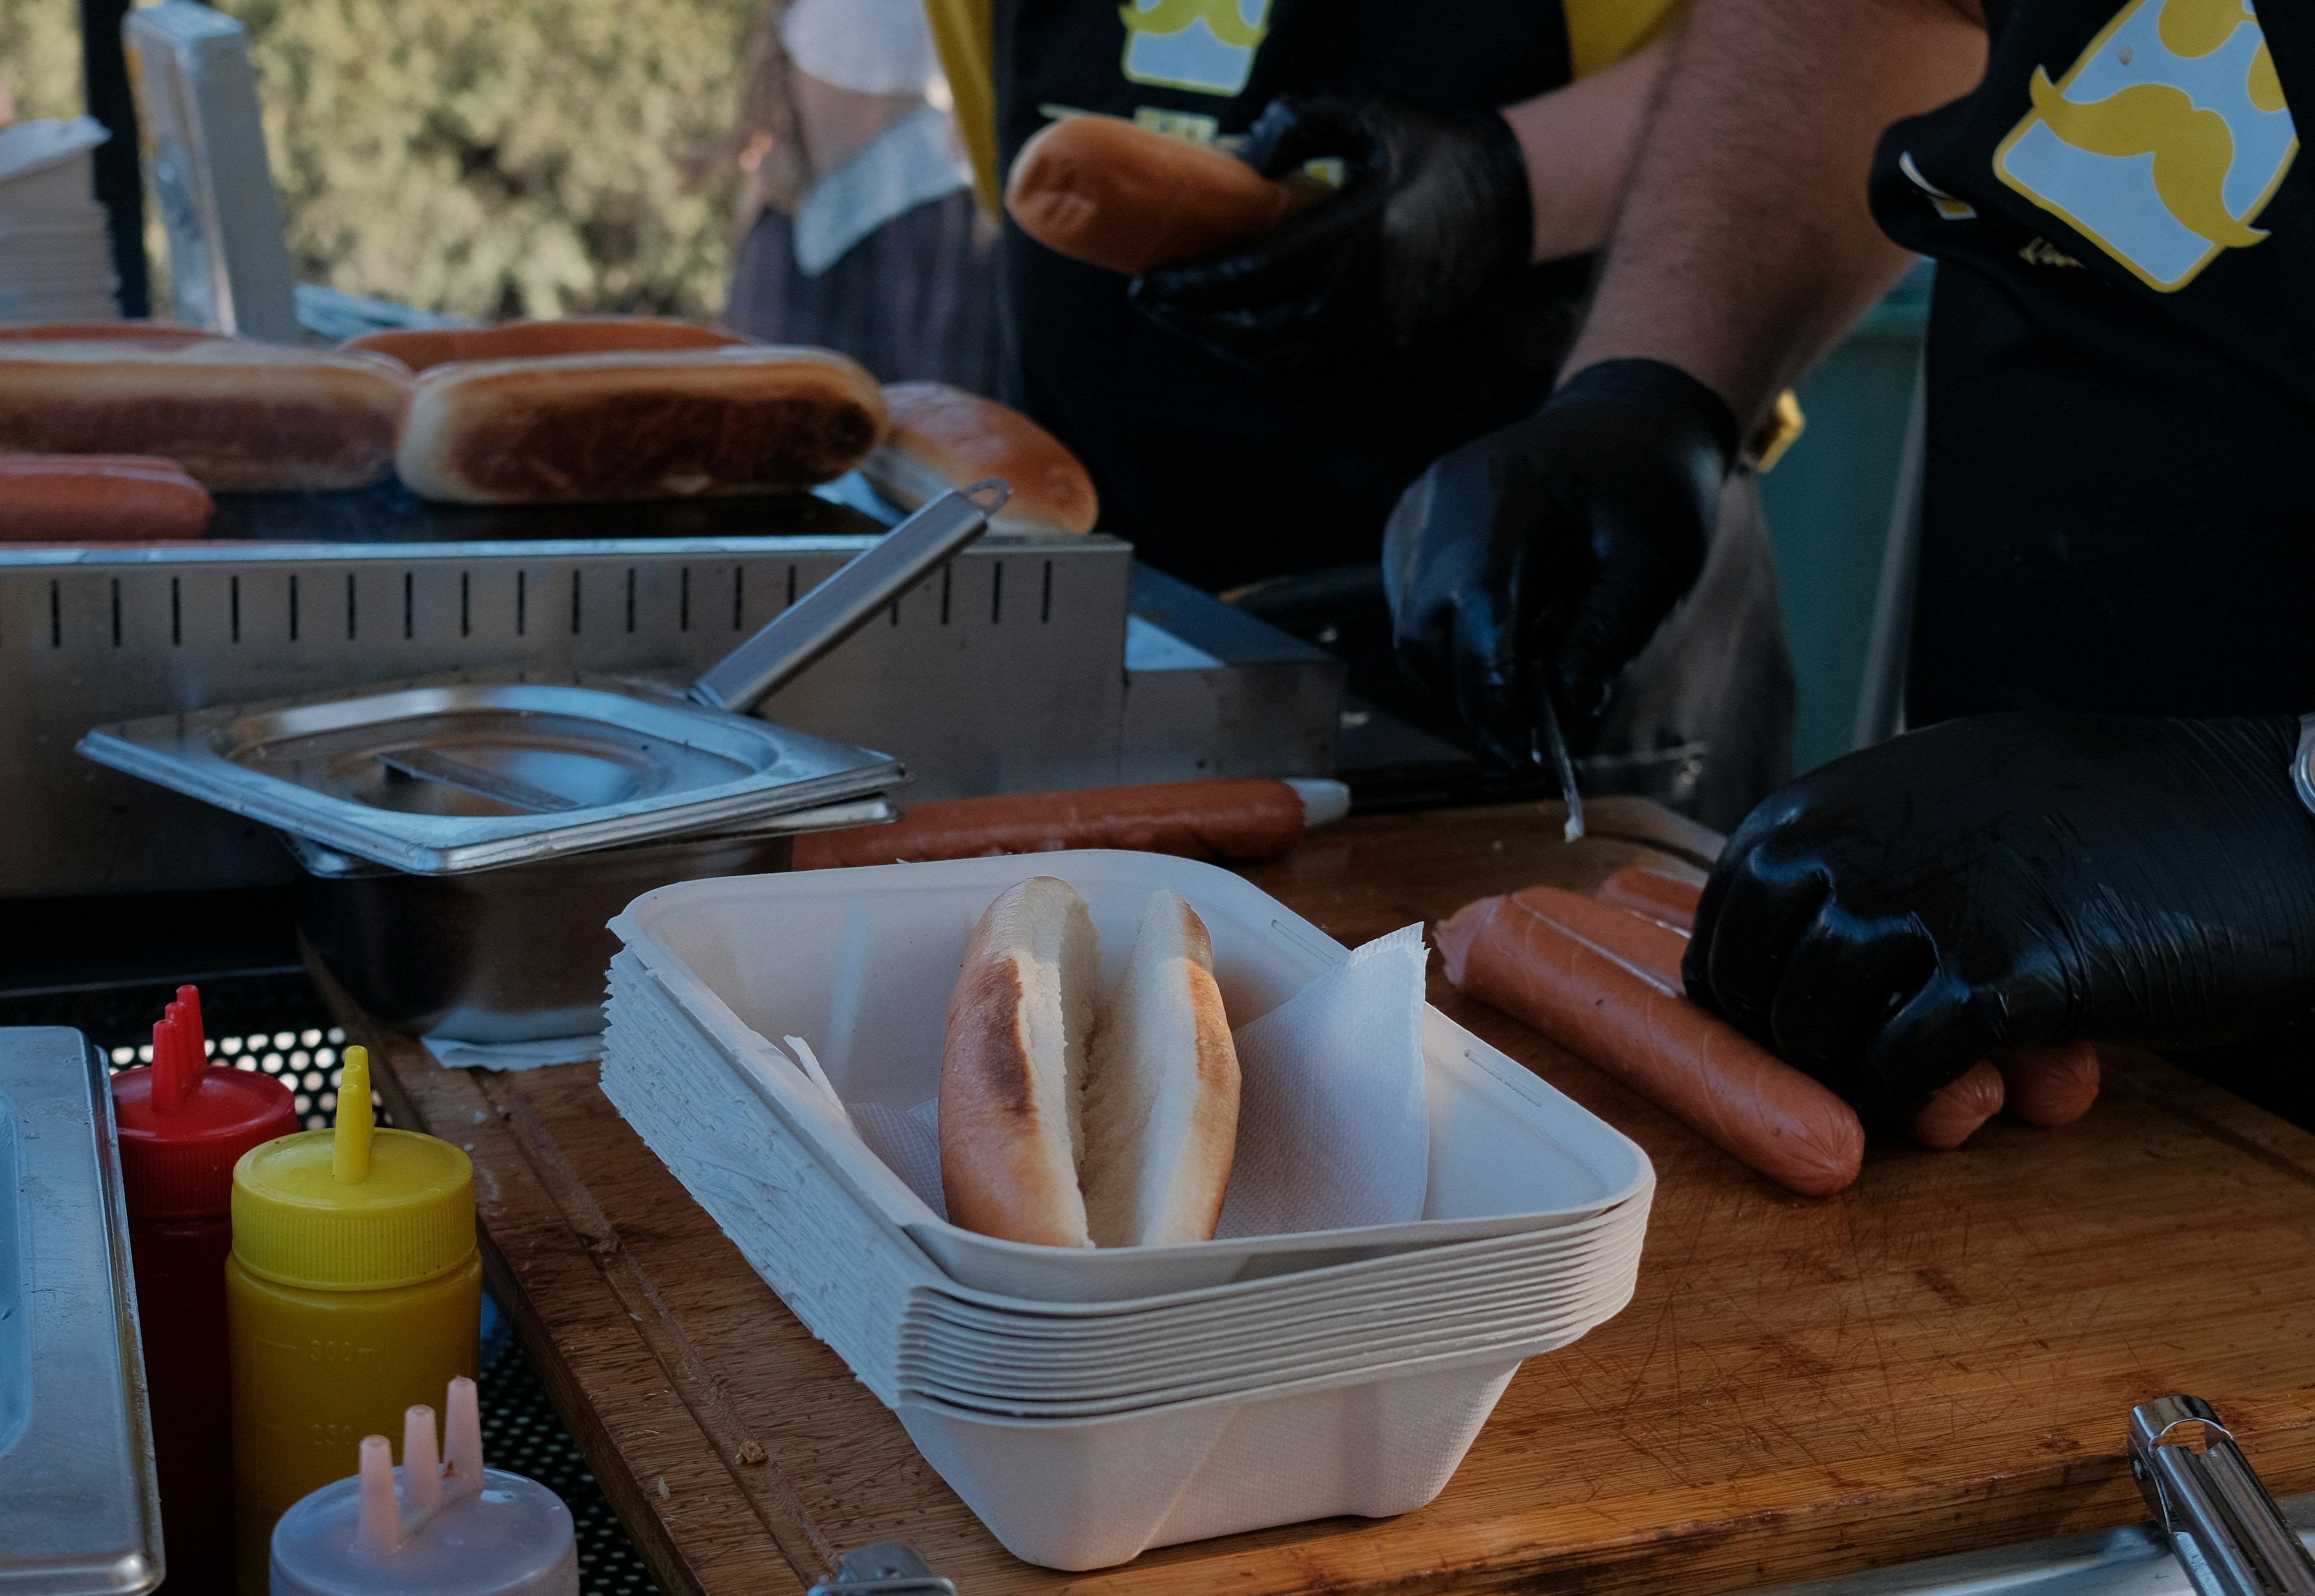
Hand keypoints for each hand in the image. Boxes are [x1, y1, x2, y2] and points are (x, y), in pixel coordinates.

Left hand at [1127, 93, 1531, 370]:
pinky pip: (1308, 361)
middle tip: (1152, 303)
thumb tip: (1242, 160)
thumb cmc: (1435, 148)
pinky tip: (1235, 336)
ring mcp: (1373, 324)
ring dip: (1222, 344)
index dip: (1194, 284)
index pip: (1254, 272)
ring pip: (1279, 354)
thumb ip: (1300, 122)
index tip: (1149, 282)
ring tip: (1184, 320)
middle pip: (1255, 326)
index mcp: (1354, 233)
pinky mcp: (1383, 339)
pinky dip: (1263, 355)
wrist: (1512, 197)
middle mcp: (1360, 292)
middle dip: (1194, 320)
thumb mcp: (1370, 114)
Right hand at [1382, 358, 1737, 766]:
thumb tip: (1561, 709)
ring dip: (1462, 672)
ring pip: (1412, 629)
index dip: (1494, 698)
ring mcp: (1416, 513)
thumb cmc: (1649, 489)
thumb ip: (1602, 638)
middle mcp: (1440, 503)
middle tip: (1524, 744)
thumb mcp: (1650, 567)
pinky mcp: (1410, 527)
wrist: (1626, 419)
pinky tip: (1508, 636)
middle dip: (1472, 697)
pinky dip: (1453, 641)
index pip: (1477, 620)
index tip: (1521, 756)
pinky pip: (1413, 607)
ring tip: (1528, 680)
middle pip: (1426, 634)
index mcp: (1504, 499)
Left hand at [1682, 714, 2314, 1111]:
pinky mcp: (1994, 978)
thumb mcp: (1945, 794)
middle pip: (1754, 994)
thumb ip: (1857, 855)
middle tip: (1877, 1066)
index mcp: (1824, 804)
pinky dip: (1924, 1096)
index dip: (1750, 995)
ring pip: (1816, 1040)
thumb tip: (1772, 967)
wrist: (2256, 820)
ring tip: (1946, 1072)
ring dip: (1867, 1078)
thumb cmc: (2102, 817)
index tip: (1795, 1035)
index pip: (1723, 926)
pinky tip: (1984, 1080)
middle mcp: (1849, 848)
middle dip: (1802, 1049)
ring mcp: (1917, 910)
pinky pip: (1899, 1071)